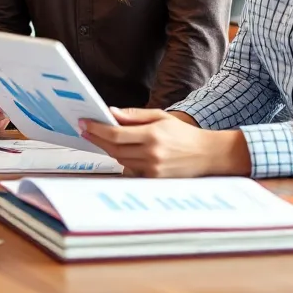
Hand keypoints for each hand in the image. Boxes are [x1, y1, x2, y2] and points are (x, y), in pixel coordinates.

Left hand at [79, 107, 250, 177]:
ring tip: (101, 137)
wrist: (208, 155)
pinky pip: (130, 170)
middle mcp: (151, 154)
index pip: (115, 134)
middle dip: (97, 139)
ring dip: (108, 149)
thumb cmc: (184, 134)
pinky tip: (121, 151)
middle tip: (86, 130)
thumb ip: (134, 115)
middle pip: (113, 149)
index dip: (96, 129)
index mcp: (152, 135)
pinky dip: (123, 160)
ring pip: (120, 160)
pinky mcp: (154, 180)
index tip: (84, 123)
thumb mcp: (160, 116)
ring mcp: (153, 169)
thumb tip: (110, 112)